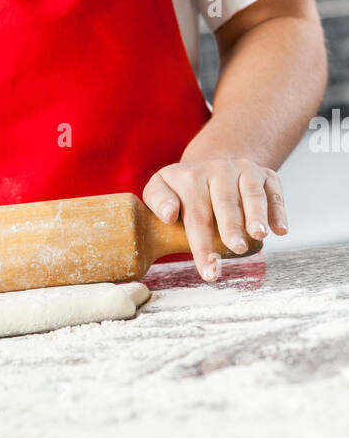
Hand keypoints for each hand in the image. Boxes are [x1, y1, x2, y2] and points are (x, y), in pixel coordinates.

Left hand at [143, 157, 287, 281]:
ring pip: (252, 193)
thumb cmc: (182, 188)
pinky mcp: (265, 174)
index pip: (196, 214)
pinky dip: (278, 210)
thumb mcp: (160, 187)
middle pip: (225, 202)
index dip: (203, 245)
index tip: (209, 271)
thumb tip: (169, 215)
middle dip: (231, 228)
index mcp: (192, 176)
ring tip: (259, 236)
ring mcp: (245, 170)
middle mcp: (220, 170)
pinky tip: (280, 229)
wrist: (210, 167)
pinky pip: (274, 190)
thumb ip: (158, 200)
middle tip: (236, 249)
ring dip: (257, 215)